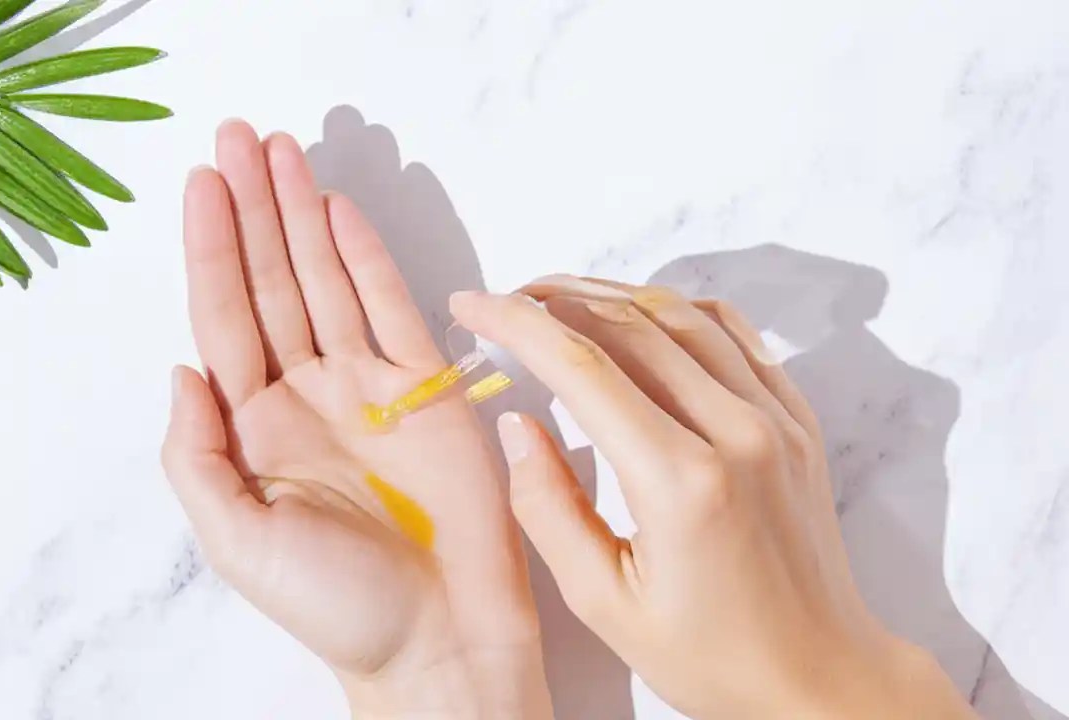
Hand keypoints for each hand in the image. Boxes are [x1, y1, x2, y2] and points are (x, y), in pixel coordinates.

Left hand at [162, 120, 552, 719]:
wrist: (439, 636)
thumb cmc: (336, 604)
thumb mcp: (235, 538)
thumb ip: (196, 453)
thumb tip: (181, 368)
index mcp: (253, 428)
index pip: (225, 317)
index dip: (212, 249)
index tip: (202, 183)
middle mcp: (305, 395)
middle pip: (271, 283)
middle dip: (253, 210)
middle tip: (239, 137)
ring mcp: (366, 387)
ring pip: (326, 282)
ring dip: (302, 216)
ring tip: (283, 152)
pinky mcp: (424, 388)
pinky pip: (390, 307)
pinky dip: (366, 257)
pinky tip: (340, 211)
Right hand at [451, 279, 975, 719]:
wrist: (821, 678)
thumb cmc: (714, 656)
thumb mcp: (604, 603)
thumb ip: (548, 508)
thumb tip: (516, 423)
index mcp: (681, 481)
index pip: (583, 367)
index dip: (517, 324)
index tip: (473, 306)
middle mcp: (737, 433)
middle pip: (630, 324)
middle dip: (555, 298)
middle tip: (506, 302)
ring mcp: (776, 420)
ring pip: (684, 316)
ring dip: (613, 294)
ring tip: (560, 297)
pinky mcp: (798, 421)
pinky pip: (736, 335)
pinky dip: (680, 311)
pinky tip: (643, 316)